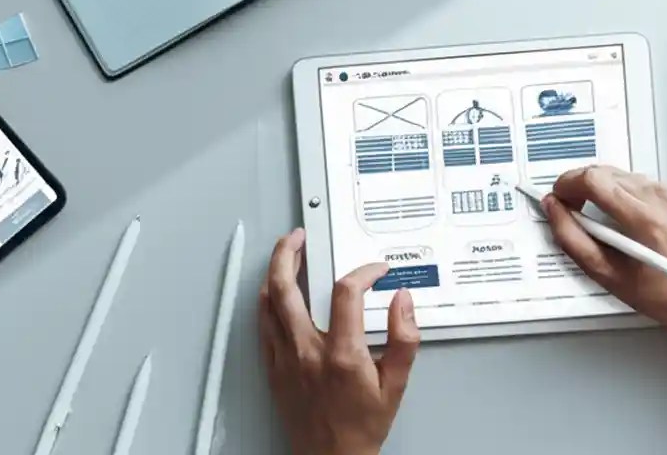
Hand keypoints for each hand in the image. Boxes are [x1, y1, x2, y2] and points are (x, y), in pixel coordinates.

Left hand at [260, 228, 419, 454]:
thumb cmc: (361, 427)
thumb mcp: (396, 385)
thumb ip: (404, 340)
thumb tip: (402, 303)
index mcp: (341, 354)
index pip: (346, 293)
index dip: (363, 272)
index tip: (376, 271)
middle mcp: (307, 352)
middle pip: (286, 288)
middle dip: (289, 254)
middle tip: (298, 238)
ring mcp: (285, 359)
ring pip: (267, 303)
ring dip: (274, 273)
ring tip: (285, 255)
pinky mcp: (273, 368)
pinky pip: (262, 325)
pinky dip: (266, 301)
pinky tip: (274, 292)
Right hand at [543, 166, 666, 372]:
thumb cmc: (662, 294)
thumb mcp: (607, 275)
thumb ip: (573, 239)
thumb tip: (554, 209)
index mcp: (644, 219)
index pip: (595, 179)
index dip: (567, 184)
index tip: (556, 198)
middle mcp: (659, 198)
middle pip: (603, 171)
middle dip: (578, 185)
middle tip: (568, 210)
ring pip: (617, 173)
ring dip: (596, 188)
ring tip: (590, 217)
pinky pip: (633, 181)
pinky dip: (615, 191)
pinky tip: (614, 216)